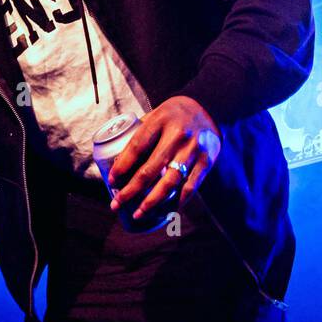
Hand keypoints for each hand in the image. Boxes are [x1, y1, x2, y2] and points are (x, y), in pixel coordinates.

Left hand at [107, 96, 221, 217]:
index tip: (111, 181)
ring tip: (138, 213)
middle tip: (117, 203)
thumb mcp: (155, 115)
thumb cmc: (173, 115)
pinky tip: (165, 211)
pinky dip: (177, 201)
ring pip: (170, 182)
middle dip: (131, 190)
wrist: (210, 107)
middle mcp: (177, 136)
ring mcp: (193, 150)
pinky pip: (190, 186)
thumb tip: (116, 162)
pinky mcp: (206, 161)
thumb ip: (139, 135)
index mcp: (160, 120)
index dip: (121, 166)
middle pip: (150, 170)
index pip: (136, 147)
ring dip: (152, 202)